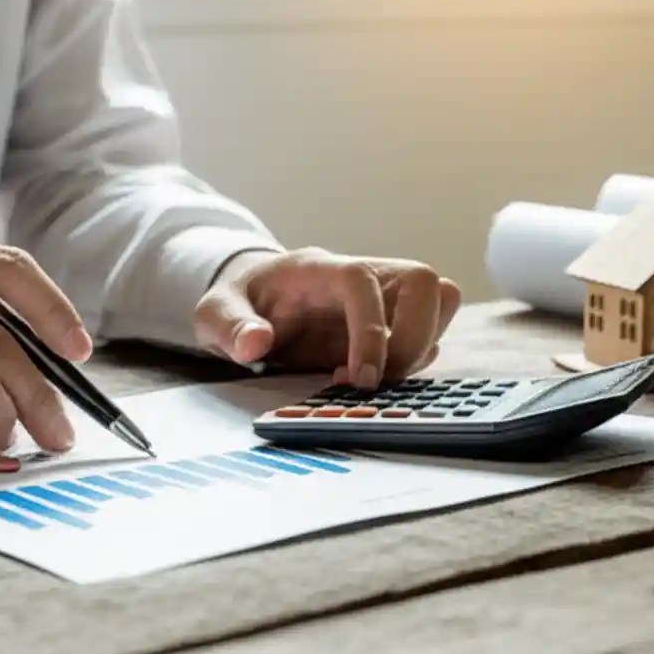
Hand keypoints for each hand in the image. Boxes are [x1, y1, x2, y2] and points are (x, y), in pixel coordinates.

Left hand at [194, 247, 460, 387]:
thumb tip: (255, 345)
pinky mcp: (392, 322)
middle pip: (424, 284)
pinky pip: (430, 331)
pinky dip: (416, 360)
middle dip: (412, 340)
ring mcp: (383, 298)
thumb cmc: (239, 301)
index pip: (363, 281)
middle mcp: (363, 276)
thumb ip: (230, 327)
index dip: (371, 328)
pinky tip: (373, 380)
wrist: (252, 299)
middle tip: (373, 383)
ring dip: (420, 349)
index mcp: (320, 270)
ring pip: (440, 303)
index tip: (361, 377)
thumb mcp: (214, 313)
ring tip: (371, 381)